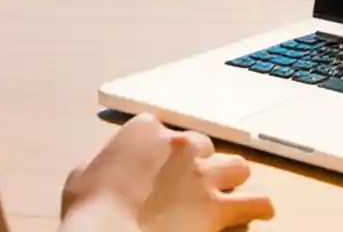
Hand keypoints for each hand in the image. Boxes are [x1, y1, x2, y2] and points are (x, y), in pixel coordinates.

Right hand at [60, 113, 273, 231]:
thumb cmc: (89, 210)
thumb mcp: (83, 174)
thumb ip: (106, 160)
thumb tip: (111, 166)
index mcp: (145, 129)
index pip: (163, 130)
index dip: (161, 152)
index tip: (155, 168)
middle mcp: (179, 144)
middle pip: (203, 146)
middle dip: (197, 164)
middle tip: (187, 186)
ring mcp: (202, 174)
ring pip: (236, 166)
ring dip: (230, 180)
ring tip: (224, 196)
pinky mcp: (218, 206)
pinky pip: (257, 202)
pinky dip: (259, 207)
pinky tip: (258, 213)